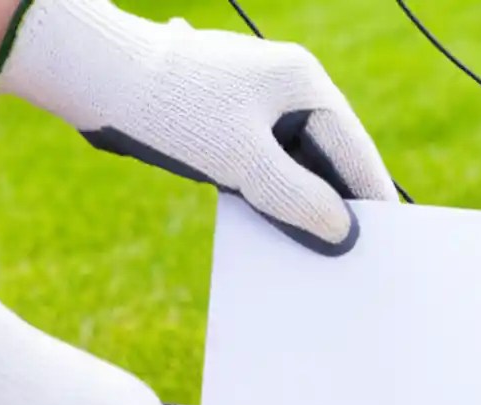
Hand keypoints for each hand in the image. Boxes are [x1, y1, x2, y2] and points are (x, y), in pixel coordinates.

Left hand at [0, 0, 397, 254]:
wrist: (91, 76)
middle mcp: (286, 85)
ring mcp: (254, 99)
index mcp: (303, 82)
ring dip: (301, 201)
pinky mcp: (225, 116)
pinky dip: (270, 191)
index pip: (354, 148)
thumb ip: (299, 199)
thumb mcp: (243, 164)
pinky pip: (263, 160)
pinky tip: (271, 225)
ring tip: (315, 248)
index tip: (389, 237)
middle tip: (353, 253)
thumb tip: (344, 233)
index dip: (372, 196)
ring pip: (294, 160)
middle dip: (337, 203)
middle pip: (327, 155)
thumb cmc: (171, 111)